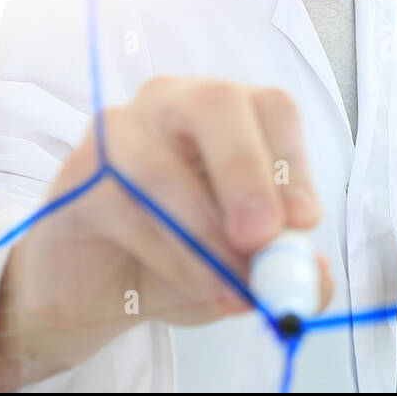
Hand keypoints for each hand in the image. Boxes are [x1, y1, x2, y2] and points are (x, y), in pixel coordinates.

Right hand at [0, 77, 331, 390]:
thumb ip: (286, 270)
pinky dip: (164, 254)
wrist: (96, 288)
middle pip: (215, 105)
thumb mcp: (244, 270)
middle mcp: (176, 103)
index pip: (271, 109)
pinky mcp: (79, 172)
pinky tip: (184, 284)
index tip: (306, 221)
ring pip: (162, 170)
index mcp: (230, 115)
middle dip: (246, 173)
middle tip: (262, 237)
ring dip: (203, 238)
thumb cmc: (180, 257)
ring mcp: (120, 130)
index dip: (293, 162)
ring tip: (231, 292)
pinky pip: (121, 208)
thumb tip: (317, 274)